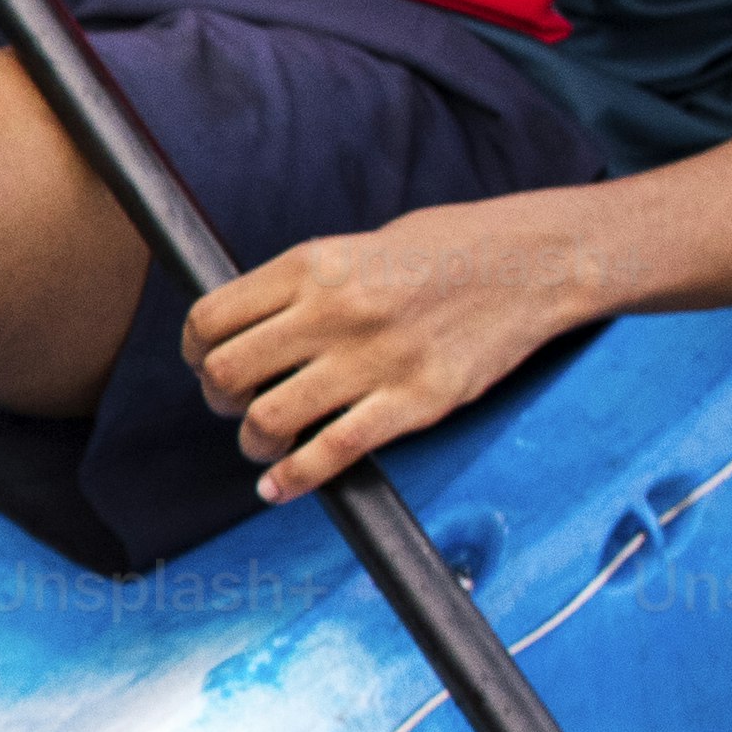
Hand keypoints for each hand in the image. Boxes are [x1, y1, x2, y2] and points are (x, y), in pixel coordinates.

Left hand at [187, 197, 608, 501]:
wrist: (536, 262)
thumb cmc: (445, 250)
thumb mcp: (358, 244)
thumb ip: (302, 285)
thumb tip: (244, 329)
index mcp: (312, 264)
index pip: (212, 318)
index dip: (195, 353)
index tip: (205, 365)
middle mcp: (334, 310)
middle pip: (227, 373)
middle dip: (218, 399)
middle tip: (235, 406)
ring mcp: (376, 358)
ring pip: (269, 419)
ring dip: (253, 443)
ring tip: (264, 445)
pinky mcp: (417, 401)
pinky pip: (335, 451)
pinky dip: (294, 479)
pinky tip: (278, 487)